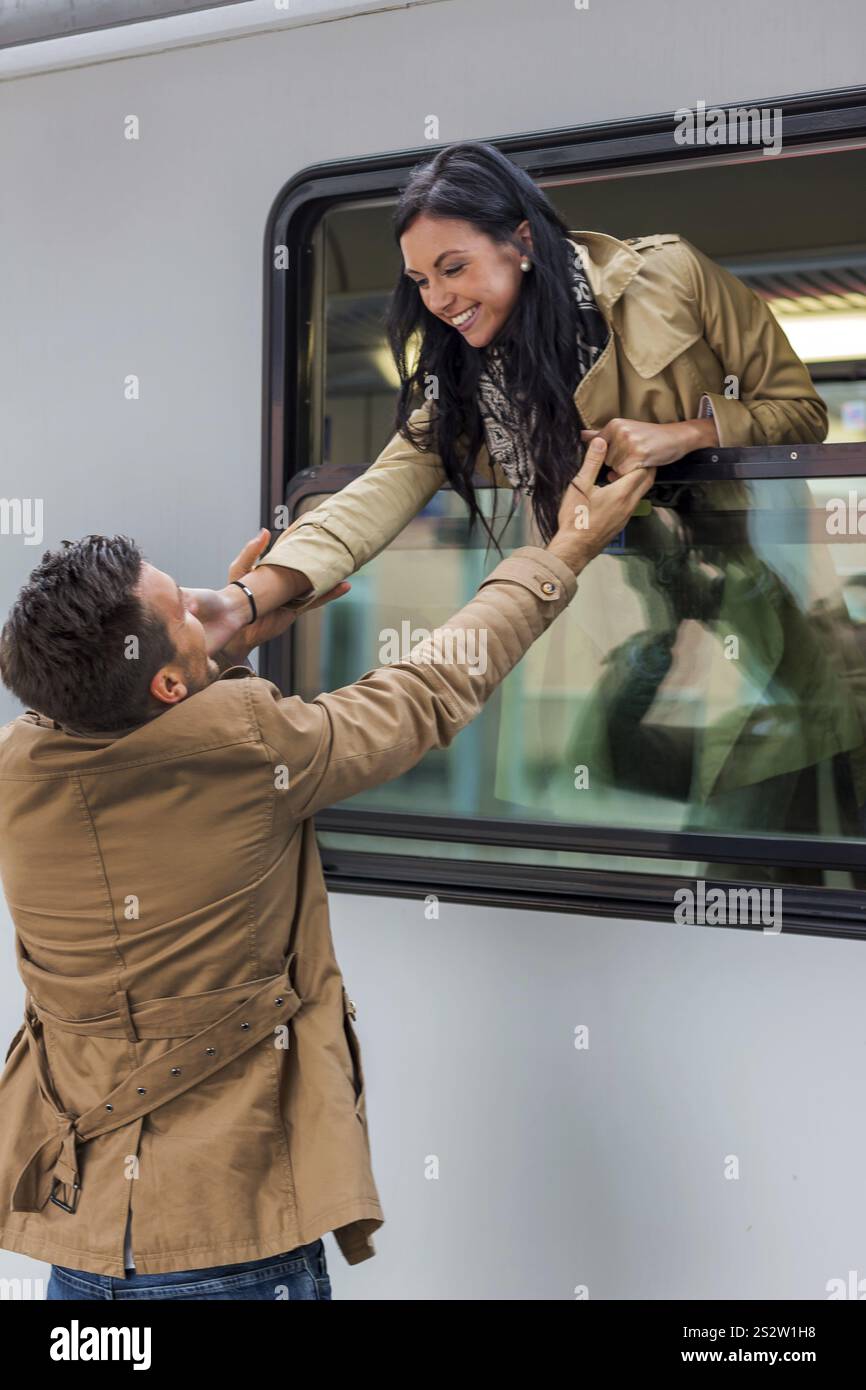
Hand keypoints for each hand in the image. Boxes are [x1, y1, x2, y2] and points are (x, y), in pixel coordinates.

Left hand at [184, 529, 348, 659]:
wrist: (236, 625)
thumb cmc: (234, 596)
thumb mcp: (240, 569)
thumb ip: (252, 551)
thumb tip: (266, 531)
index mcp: (272, 568)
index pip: (289, 550)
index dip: (299, 539)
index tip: (312, 525)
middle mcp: (285, 580)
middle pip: (306, 566)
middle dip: (320, 555)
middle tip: (335, 541)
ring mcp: (292, 594)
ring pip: (316, 582)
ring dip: (330, 574)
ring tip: (347, 563)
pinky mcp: (296, 608)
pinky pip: (316, 600)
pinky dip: (330, 594)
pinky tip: (344, 586)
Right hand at [546, 436, 655, 573]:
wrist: (575, 548)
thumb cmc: (576, 517)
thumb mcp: (580, 485)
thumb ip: (592, 462)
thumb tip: (600, 441)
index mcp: (622, 492)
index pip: (643, 469)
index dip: (641, 456)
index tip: (635, 448)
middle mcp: (630, 504)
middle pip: (647, 481)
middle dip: (644, 467)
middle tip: (635, 455)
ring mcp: (627, 515)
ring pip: (640, 493)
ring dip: (636, 480)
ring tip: (622, 471)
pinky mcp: (621, 523)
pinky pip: (632, 503)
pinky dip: (629, 493)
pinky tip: (614, 491)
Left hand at [580, 418, 712, 476]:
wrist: (676, 437)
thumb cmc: (650, 437)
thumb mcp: (625, 431)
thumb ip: (602, 435)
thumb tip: (582, 435)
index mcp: (614, 424)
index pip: (598, 448)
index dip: (610, 455)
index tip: (624, 451)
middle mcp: (619, 431)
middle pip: (606, 459)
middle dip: (619, 461)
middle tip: (635, 453)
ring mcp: (628, 443)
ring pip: (614, 468)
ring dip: (626, 468)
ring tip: (639, 457)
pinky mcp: (637, 455)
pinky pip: (624, 473)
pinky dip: (632, 472)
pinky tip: (642, 463)